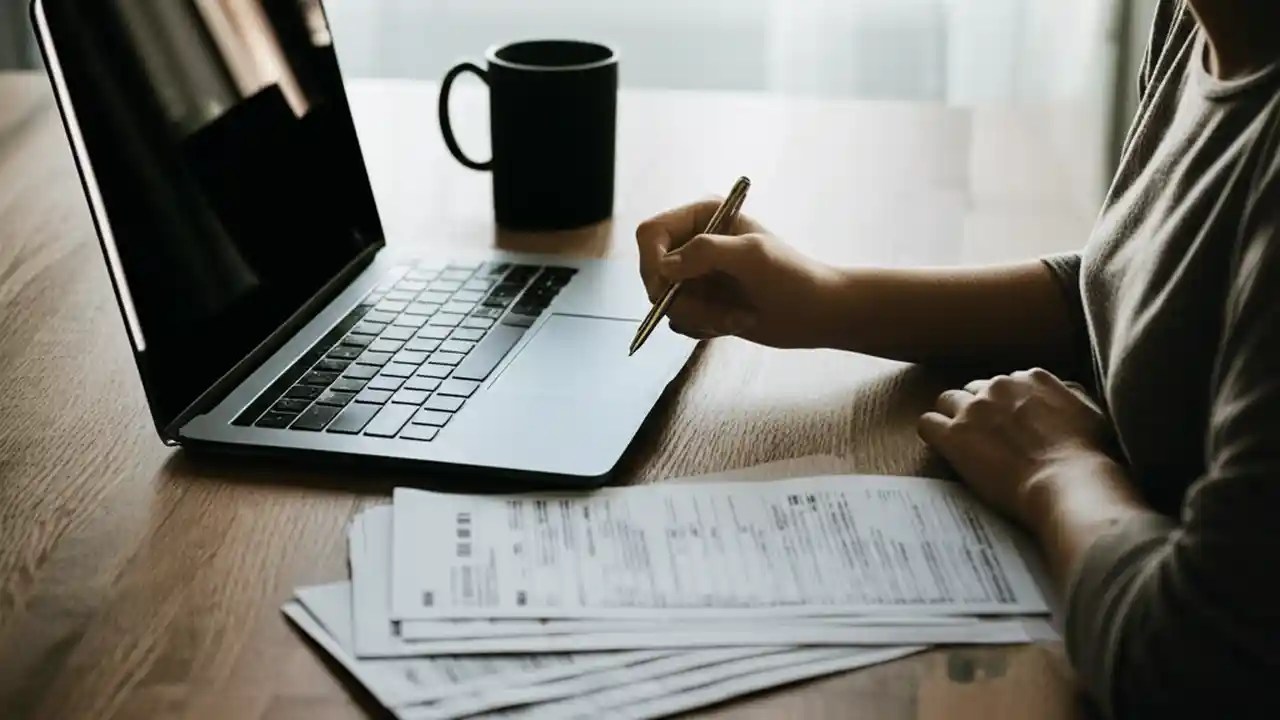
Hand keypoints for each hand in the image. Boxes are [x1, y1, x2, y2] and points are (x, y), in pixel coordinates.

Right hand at [635, 199, 838, 347]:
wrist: (816, 313)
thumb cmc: (792, 277)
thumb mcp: (752, 255)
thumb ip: (707, 251)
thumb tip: (665, 267)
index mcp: (702, 216)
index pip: (651, 233)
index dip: (652, 262)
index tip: (668, 288)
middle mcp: (693, 243)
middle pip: (653, 274)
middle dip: (685, 301)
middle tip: (717, 313)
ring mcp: (695, 276)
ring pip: (667, 304)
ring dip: (701, 317)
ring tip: (738, 317)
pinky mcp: (700, 303)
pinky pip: (680, 321)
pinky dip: (704, 327)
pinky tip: (734, 323)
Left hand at [917, 368, 1119, 526]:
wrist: (1067, 483)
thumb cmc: (1086, 454)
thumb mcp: (1091, 411)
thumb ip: (1070, 393)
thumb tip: (1062, 388)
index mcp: (1031, 378)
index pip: (1005, 383)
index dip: (1004, 405)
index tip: (1009, 424)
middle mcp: (999, 386)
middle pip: (974, 390)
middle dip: (977, 410)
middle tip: (986, 437)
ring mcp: (973, 410)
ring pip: (947, 401)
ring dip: (952, 418)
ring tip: (962, 441)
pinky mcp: (953, 435)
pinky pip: (927, 423)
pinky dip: (932, 433)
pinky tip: (942, 447)